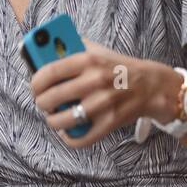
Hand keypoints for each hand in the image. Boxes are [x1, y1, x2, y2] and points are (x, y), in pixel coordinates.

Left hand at [30, 38, 179, 147]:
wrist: (151, 85)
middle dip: (41, 103)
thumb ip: (71, 48)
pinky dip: (69, 138)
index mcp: (88, 60)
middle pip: (50, 99)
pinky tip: (67, 132)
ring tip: (54, 117)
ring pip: (61, 121)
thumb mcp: (97, 50)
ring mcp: (102, 104)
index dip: (35, 83)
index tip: (35, 87)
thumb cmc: (117, 67)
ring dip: (52, 121)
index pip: (48, 72)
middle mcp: (94, 81)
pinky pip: (80, 138)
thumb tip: (42, 52)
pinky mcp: (110, 122)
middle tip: (43, 103)